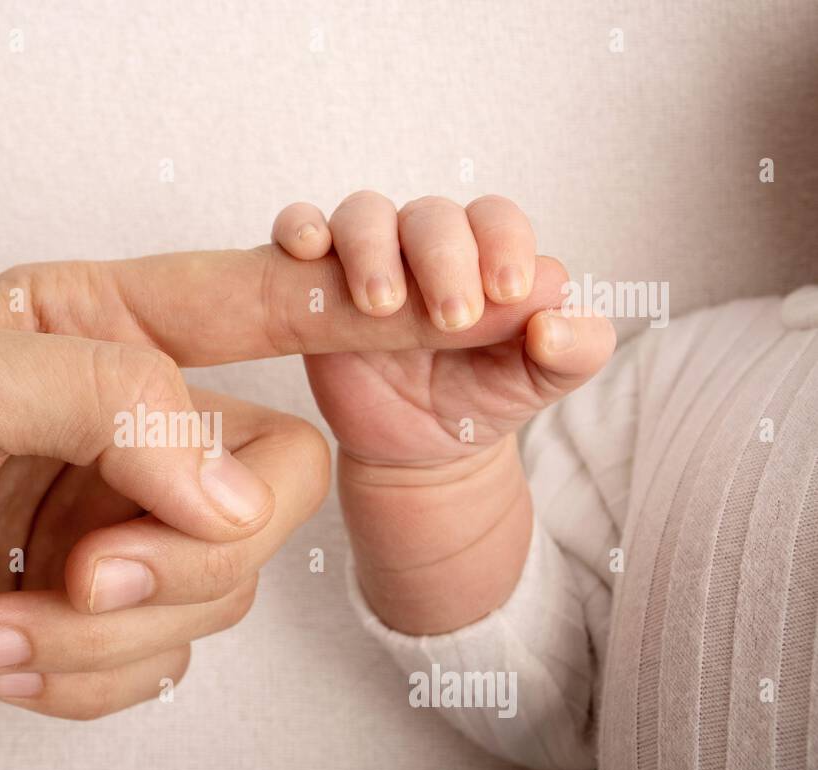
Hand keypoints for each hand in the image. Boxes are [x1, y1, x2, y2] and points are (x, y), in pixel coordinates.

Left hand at [0, 294, 328, 713]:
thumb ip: (107, 409)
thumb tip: (232, 500)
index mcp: (99, 327)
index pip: (268, 308)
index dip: (366, 314)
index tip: (455, 320)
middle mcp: (122, 422)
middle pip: (272, 490)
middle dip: (187, 560)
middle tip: (81, 577)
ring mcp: (110, 521)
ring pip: (214, 596)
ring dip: (102, 636)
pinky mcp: (86, 611)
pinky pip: (156, 665)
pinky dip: (82, 680)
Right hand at [271, 192, 613, 468]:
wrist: (418, 451)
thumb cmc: (483, 401)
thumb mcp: (542, 384)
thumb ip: (576, 350)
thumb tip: (552, 323)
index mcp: (484, 253)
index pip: (494, 219)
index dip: (502, 244)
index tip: (507, 292)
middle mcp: (424, 246)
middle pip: (430, 215)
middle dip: (444, 259)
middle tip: (452, 320)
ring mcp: (366, 260)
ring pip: (363, 214)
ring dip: (372, 249)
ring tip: (381, 305)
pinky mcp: (314, 281)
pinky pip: (298, 229)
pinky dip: (299, 226)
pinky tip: (308, 250)